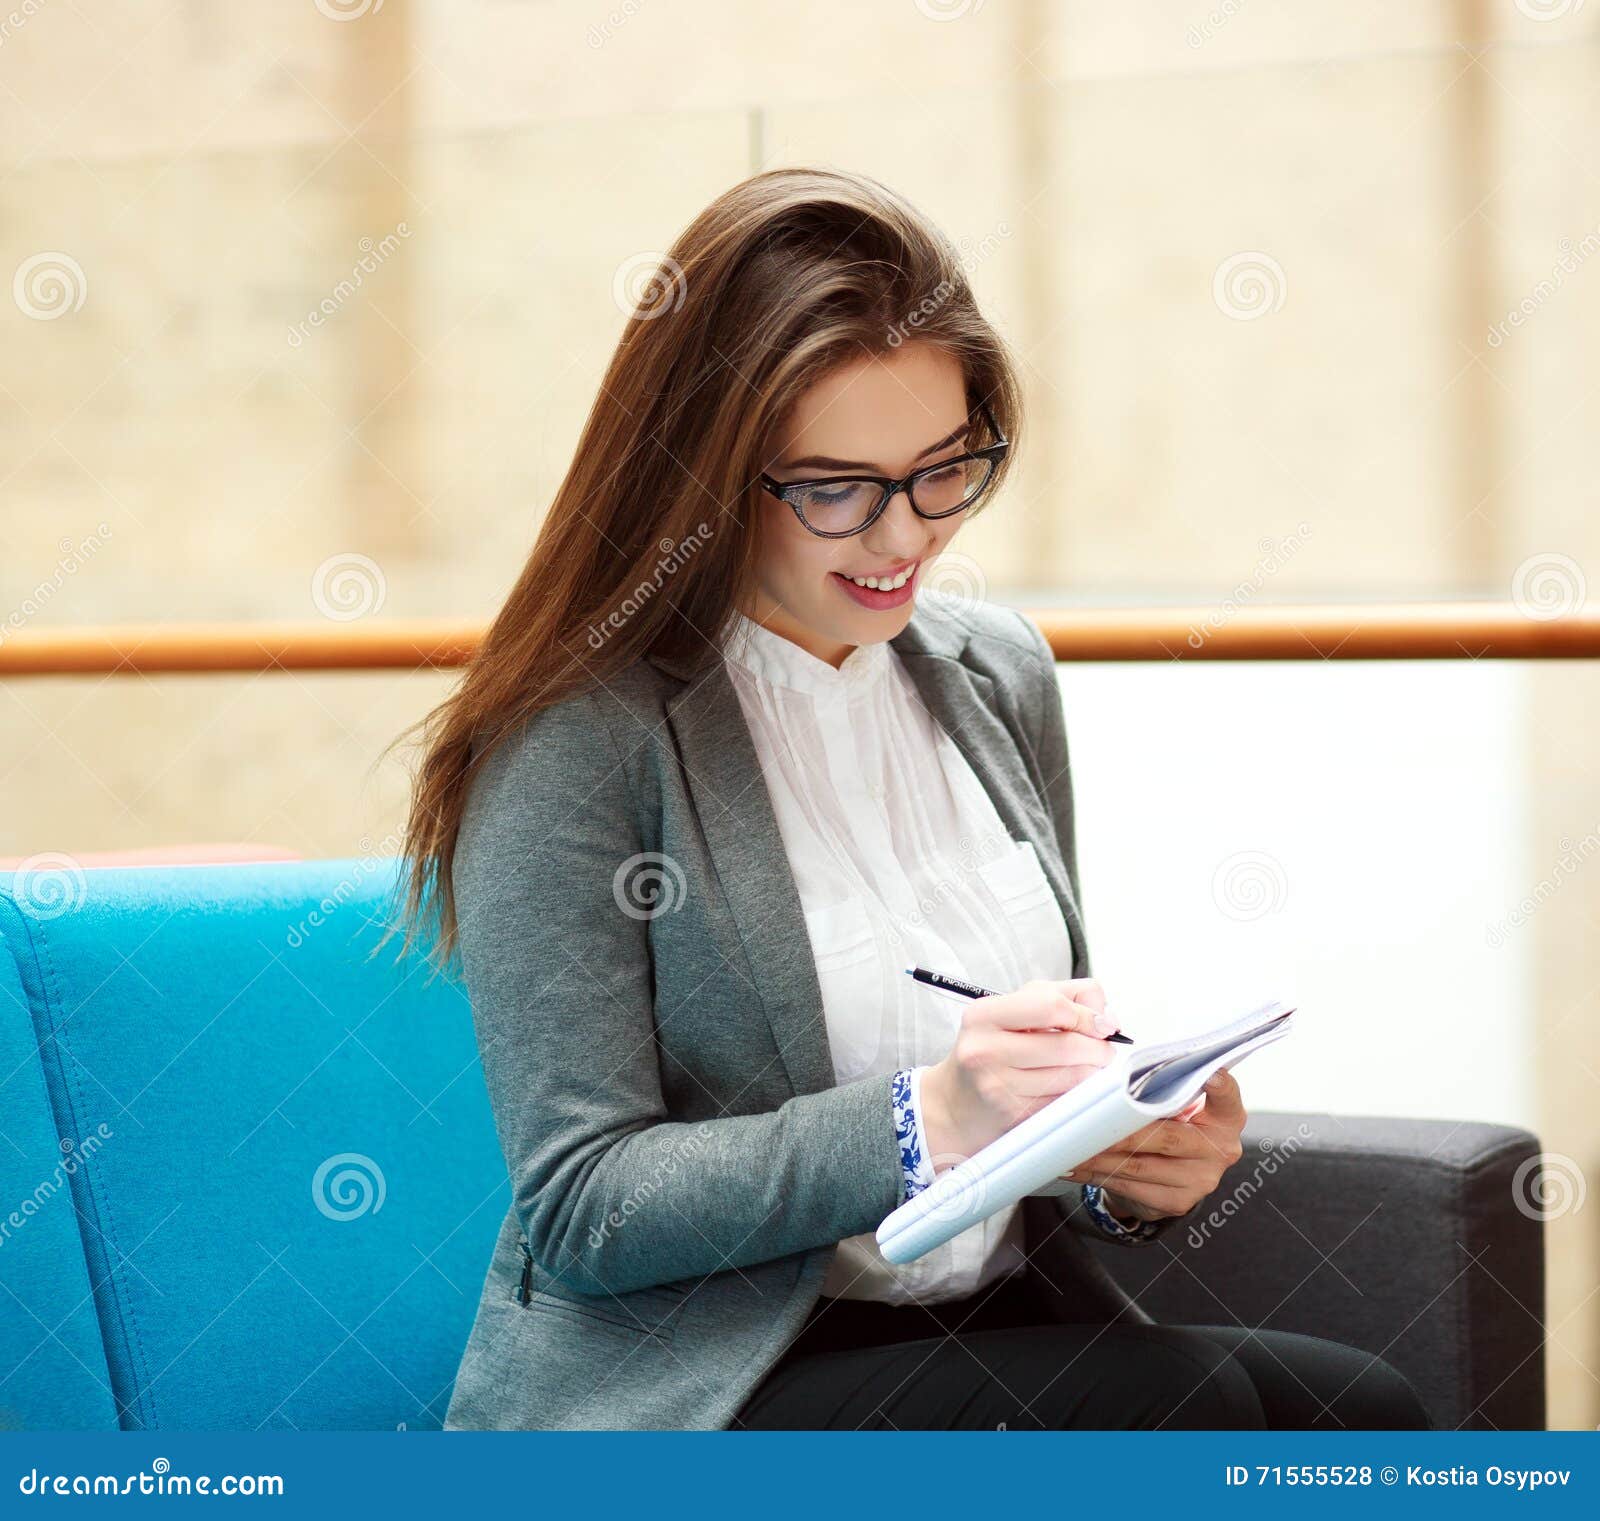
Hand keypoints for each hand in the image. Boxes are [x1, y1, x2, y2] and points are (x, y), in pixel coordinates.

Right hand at [919, 978, 1121, 1169]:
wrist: (956, 1103)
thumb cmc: (993, 1049)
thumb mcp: (1016, 1009)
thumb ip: (1064, 997)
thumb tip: (1108, 1018)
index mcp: (984, 1015)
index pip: (1051, 1005)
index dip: (1086, 1014)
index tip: (1101, 1024)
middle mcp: (984, 1049)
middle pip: (1066, 1045)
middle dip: (1098, 1048)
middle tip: (1104, 1050)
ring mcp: (997, 1086)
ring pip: (1071, 1077)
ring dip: (1093, 1072)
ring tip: (1090, 1067)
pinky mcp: (1013, 1115)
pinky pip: (1064, 1100)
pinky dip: (1077, 1093)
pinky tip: (1070, 1086)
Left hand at [1065, 1067, 1246, 1222]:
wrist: (1172, 1176)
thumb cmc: (1169, 1125)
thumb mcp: (1174, 1105)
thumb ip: (1158, 1090)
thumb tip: (1111, 1077)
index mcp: (1224, 1117)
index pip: (1227, 1097)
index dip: (1220, 1085)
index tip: (1209, 1074)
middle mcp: (1220, 1150)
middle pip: (1167, 1137)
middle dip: (1122, 1132)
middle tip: (1089, 1124)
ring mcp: (1201, 1180)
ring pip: (1141, 1166)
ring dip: (1101, 1156)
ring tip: (1073, 1145)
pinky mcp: (1177, 1202)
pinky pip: (1130, 1186)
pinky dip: (1099, 1174)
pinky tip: (1077, 1165)